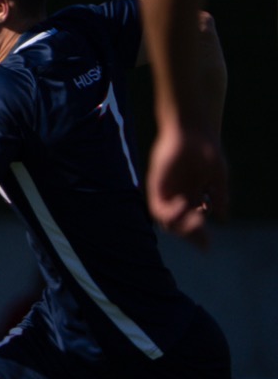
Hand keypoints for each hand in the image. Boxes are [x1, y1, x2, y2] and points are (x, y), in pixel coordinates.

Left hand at [147, 120, 227, 248]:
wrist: (192, 131)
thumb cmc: (207, 150)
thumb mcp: (217, 176)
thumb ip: (219, 196)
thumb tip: (222, 217)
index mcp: (193, 197)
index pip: (192, 223)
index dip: (198, 236)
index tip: (206, 247)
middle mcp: (178, 197)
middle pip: (179, 226)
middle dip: (191, 235)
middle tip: (203, 238)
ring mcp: (166, 192)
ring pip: (167, 221)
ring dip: (182, 226)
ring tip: (196, 223)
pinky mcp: (156, 186)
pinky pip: (157, 208)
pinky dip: (170, 213)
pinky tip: (183, 207)